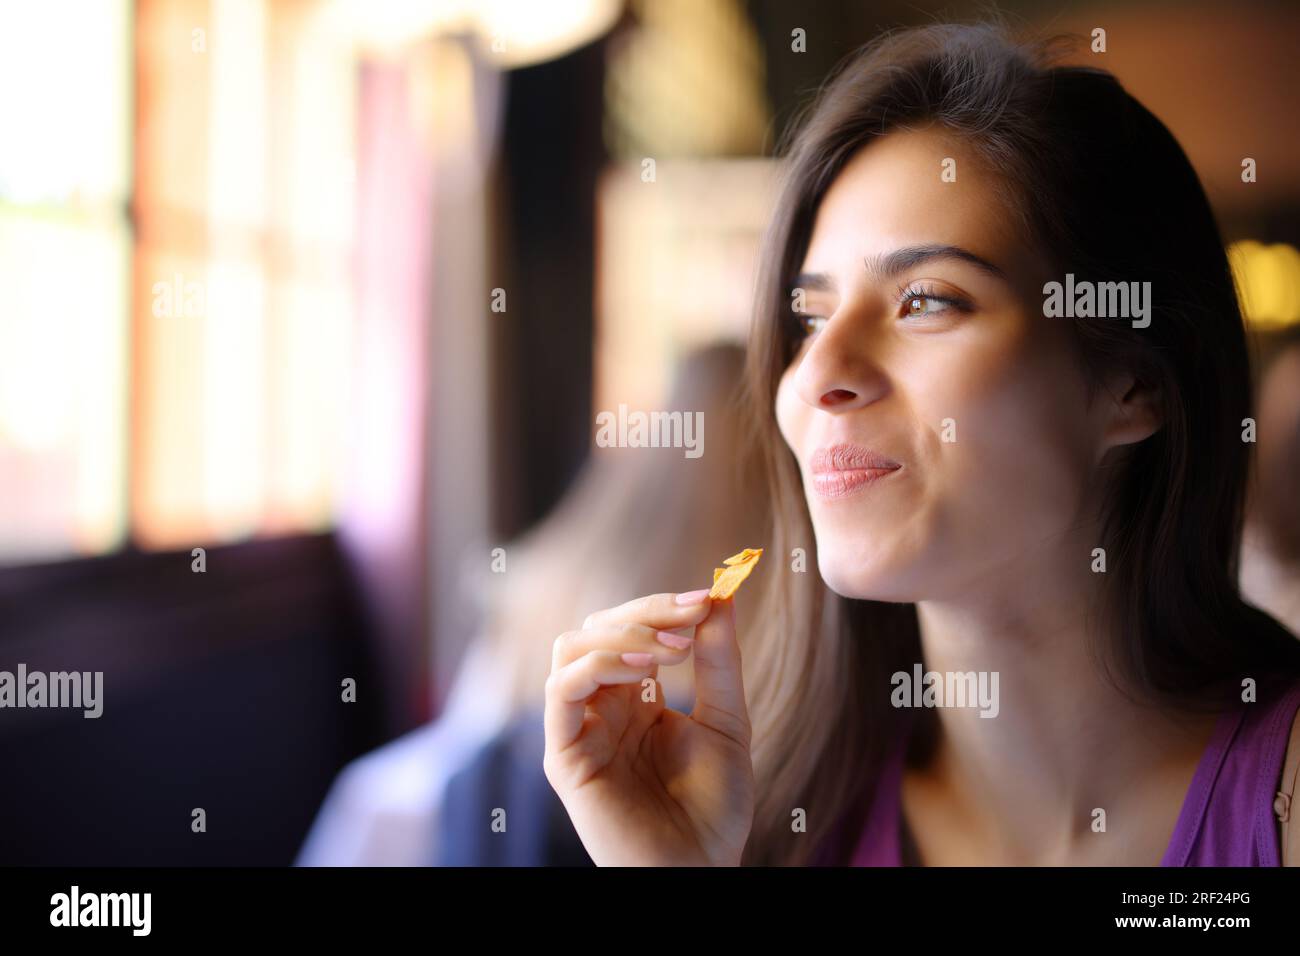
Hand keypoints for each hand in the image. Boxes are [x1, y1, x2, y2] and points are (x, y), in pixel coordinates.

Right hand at [542, 590, 754, 865]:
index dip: (662, 606)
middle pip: (596, 627)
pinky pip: (560, 692)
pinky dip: (598, 666)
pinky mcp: (565, 756)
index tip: (706, 595)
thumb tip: (720, 595)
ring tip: (671, 650)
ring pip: (570, 648)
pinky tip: (643, 670)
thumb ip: (718, 661)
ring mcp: (580, 730)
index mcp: (634, 697)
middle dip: (644, 611)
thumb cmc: (713, 808)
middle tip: (691, 615)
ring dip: (621, 634)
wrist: (701, 870)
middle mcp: (601, 708)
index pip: (628, 628)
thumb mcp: (727, 721)